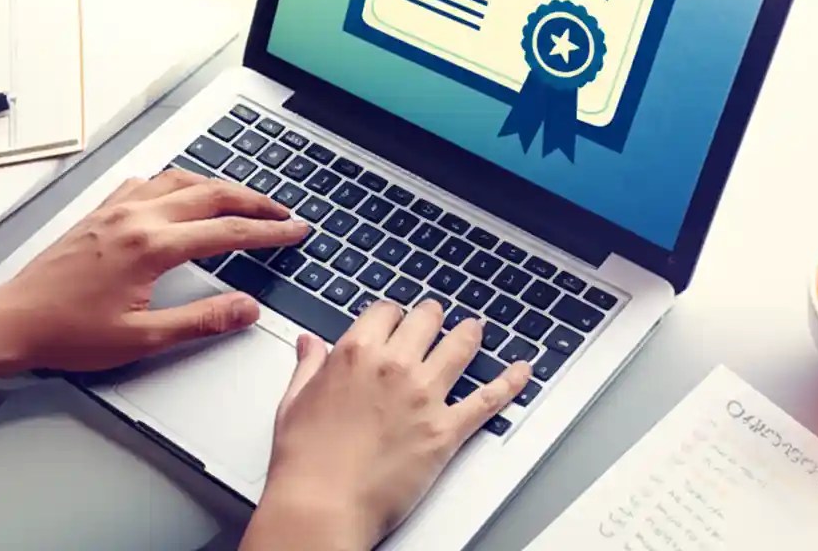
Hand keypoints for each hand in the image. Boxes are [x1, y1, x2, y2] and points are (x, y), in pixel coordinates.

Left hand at [0, 170, 308, 373]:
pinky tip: (183, 193)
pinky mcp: (100, 212)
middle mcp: (136, 218)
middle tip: (283, 213)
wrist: (13, 320)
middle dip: (254, 201)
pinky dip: (178, 183)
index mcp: (151, 248)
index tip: (295, 232)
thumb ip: (201, 320)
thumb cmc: (68, 332)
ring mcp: (116, 210)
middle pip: (211, 194)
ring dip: (220, 186)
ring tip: (245, 200)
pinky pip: (148, 183)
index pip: (227, 232)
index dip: (268, 233)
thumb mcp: (142, 339)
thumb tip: (246, 308)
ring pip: (181, 180)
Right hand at [242, 299, 531, 549]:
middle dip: (431, 317)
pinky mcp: (445, 430)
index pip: (386, 311)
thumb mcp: (294, 402)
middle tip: (436, 319)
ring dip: (470, 334)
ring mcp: (424, 396)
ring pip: (460, 346)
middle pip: (426, 320)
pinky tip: (523, 370)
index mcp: (355, 353)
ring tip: (474, 329)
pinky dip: (510, 382)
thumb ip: (308, 366)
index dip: (393, 313)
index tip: (396, 319)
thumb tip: (310, 343)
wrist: (321, 505)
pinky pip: (488, 399)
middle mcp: (394, 366)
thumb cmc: (303, 461)